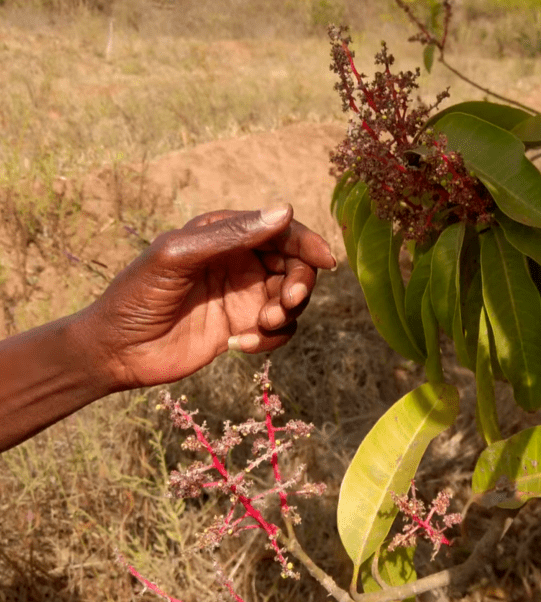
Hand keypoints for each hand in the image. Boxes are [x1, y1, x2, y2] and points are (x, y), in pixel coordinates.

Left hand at [83, 204, 336, 389]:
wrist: (116, 351)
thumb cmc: (137, 296)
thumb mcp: (177, 256)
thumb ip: (231, 235)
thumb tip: (284, 211)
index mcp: (225, 235)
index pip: (280, 231)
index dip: (307, 243)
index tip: (325, 262)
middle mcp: (241, 262)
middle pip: (295, 266)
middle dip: (299, 284)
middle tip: (285, 302)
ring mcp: (244, 296)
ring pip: (292, 299)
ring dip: (285, 313)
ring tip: (258, 326)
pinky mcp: (244, 329)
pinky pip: (280, 331)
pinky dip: (271, 339)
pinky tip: (238, 345)